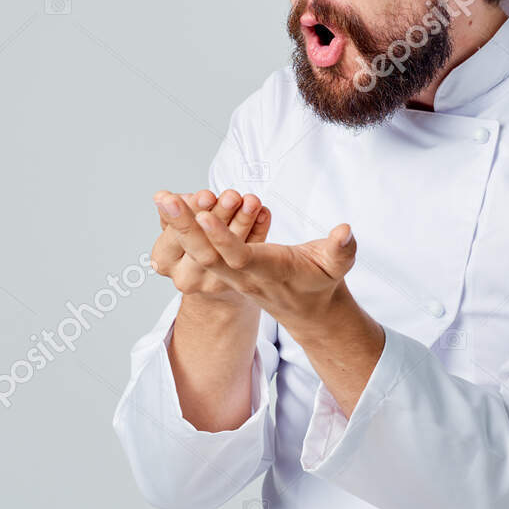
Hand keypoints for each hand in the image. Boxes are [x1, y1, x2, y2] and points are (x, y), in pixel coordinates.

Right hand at [150, 189, 269, 306]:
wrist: (214, 280)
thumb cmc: (193, 244)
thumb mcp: (180, 226)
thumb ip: (182, 209)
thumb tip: (176, 197)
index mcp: (164, 260)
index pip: (174, 235)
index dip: (189, 214)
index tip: (205, 195)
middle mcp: (185, 277)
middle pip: (201, 246)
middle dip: (218, 216)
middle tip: (231, 196)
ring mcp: (213, 284)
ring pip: (228, 252)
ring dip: (242, 221)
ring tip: (251, 201)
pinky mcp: (239, 285)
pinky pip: (249, 255)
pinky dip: (258, 231)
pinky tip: (263, 214)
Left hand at [158, 200, 358, 332]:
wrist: (308, 310)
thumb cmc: (322, 282)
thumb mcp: (337, 266)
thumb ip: (341, 250)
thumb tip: (345, 232)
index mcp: (270, 272)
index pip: (241, 258)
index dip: (223, 238)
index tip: (205, 215)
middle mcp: (244, 276)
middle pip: (208, 254)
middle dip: (185, 227)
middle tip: (166, 200)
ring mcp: (230, 274)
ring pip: (198, 252)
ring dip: (178, 226)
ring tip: (162, 198)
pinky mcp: (224, 268)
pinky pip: (198, 250)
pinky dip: (183, 230)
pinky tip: (170, 208)